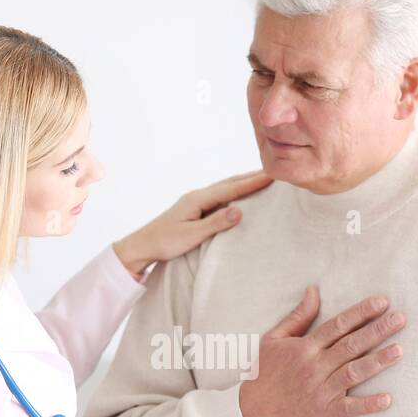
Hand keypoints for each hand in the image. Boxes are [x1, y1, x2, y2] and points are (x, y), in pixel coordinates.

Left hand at [112, 170, 272, 274]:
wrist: (143, 245)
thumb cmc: (165, 242)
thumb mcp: (192, 235)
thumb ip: (215, 223)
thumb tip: (239, 210)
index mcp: (198, 199)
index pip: (231, 188)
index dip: (252, 183)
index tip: (272, 175)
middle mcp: (197, 195)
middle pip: (230, 182)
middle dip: (252, 177)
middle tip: (274, 171)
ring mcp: (195, 201)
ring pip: (225, 187)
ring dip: (243, 181)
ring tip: (261, 178)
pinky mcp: (194, 208)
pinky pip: (219, 195)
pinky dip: (233, 190)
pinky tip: (239, 193)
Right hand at [238, 287, 405, 416]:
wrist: (252, 414)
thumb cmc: (263, 375)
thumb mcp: (273, 340)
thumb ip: (297, 316)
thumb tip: (314, 291)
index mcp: (304, 347)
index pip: (338, 325)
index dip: (360, 312)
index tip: (381, 302)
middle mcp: (314, 366)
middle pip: (351, 345)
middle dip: (377, 331)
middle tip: (400, 319)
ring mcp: (320, 390)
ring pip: (354, 372)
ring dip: (378, 361)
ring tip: (400, 350)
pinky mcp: (324, 412)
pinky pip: (349, 407)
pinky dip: (368, 404)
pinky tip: (387, 399)